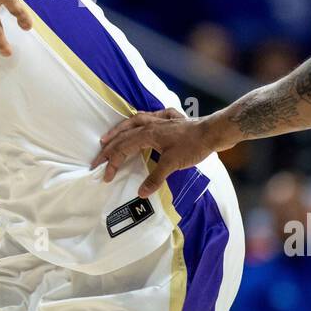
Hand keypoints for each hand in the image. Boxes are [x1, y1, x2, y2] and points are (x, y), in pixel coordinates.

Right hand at [92, 108, 219, 196]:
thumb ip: (155, 177)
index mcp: (147, 134)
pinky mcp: (170, 119)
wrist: (213, 131)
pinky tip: (140, 122)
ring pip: (133, 122)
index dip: (112, 162)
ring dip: (118, 131)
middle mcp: (150, 124)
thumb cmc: (193, 146)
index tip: (105, 176)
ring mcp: (159, 120)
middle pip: (123, 135)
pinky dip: (140, 121)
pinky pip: (149, 117)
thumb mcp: (173, 164)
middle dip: (108, 148)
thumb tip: (141, 193)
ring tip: (108, 137)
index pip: (123, 148)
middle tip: (97, 159)